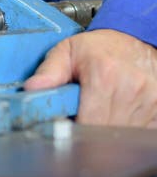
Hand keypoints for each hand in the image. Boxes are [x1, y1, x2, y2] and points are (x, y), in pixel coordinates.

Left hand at [24, 29, 156, 127]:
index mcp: (104, 75)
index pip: (87, 123)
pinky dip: (123, 131)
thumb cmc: (100, 48)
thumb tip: (31, 89)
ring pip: (121, 136)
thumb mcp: (67, 51)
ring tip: (98, 112)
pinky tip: (114, 116)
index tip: (66, 124)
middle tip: (80, 117)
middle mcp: (130, 88)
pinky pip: (139, 134)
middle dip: (88, 131)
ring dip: (106, 130)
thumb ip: (48, 71)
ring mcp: (149, 101)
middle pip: (104, 132)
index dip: (73, 129)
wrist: (135, 41)